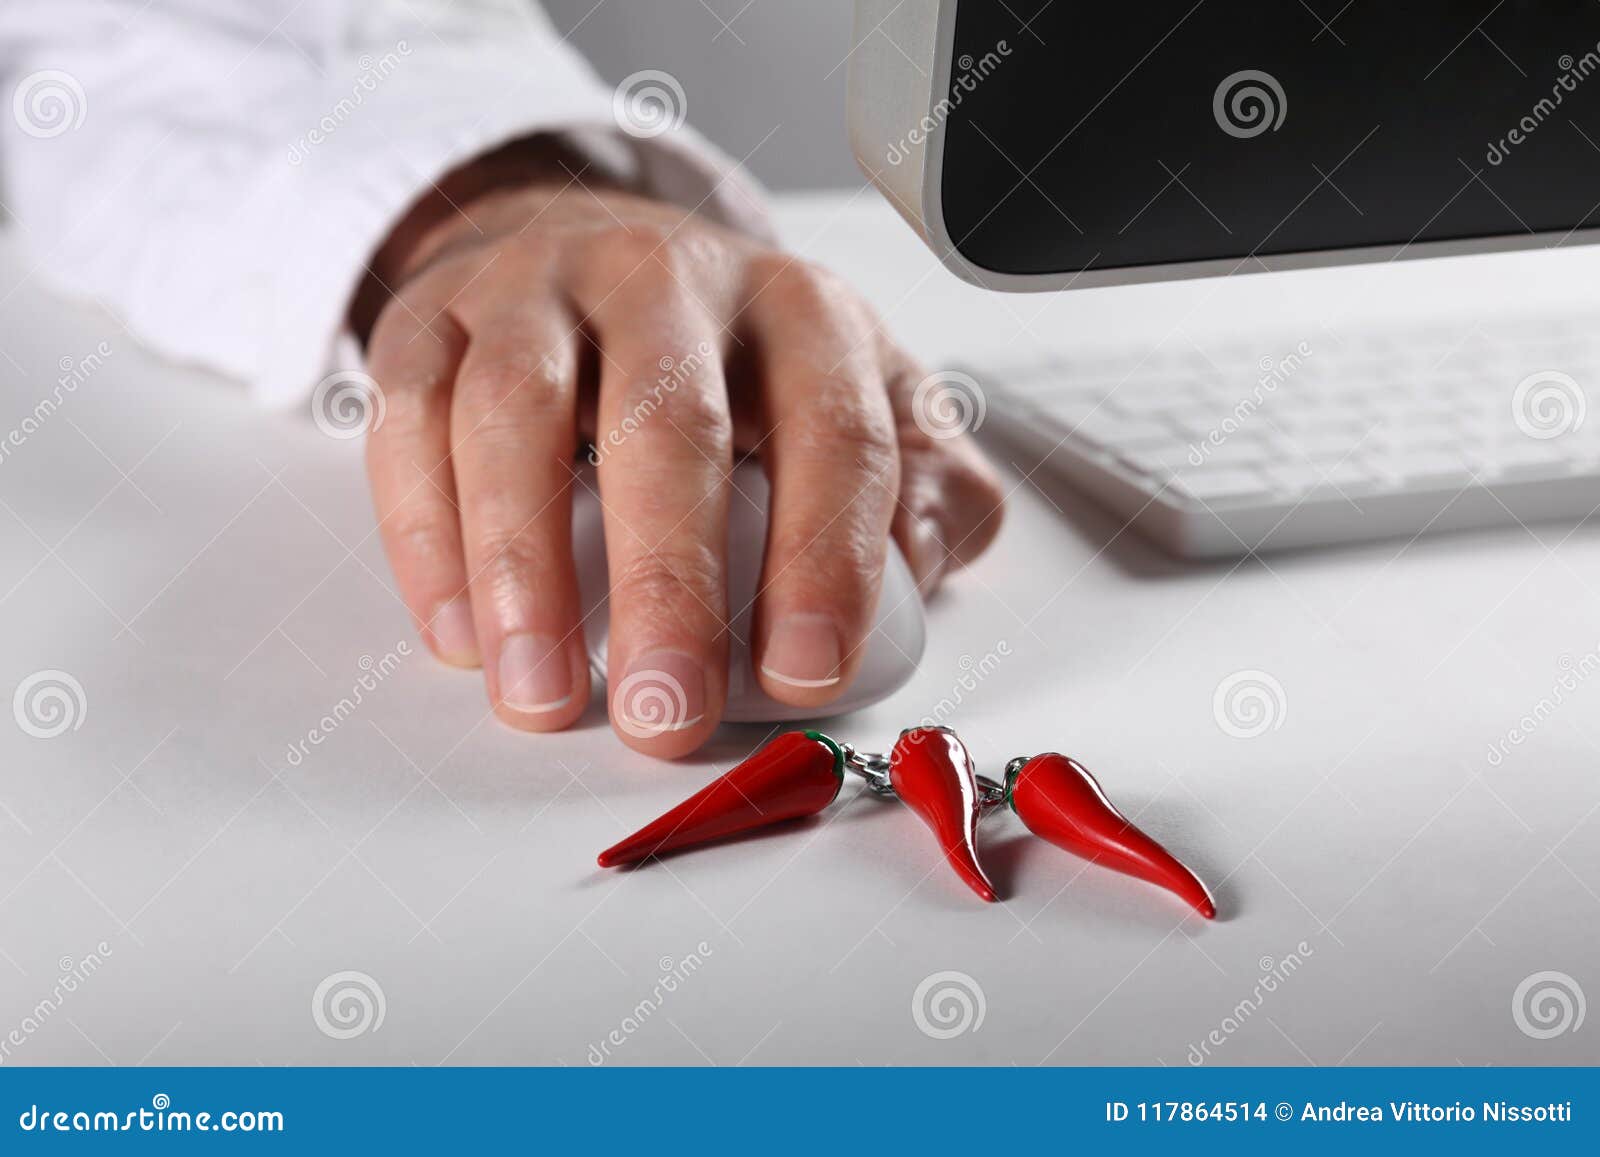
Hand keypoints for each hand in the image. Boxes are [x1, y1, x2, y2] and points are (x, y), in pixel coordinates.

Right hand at [354, 139, 1004, 756]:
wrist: (593, 248)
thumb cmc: (738, 362)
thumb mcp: (866, 400)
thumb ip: (924, 490)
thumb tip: (915, 573)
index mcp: (798, 312)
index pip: (832, 433)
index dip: (824, 558)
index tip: (805, 674)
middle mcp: (668, 279)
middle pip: (667, 424)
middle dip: (667, 583)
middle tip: (663, 712)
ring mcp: (540, 289)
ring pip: (517, 411)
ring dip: (524, 566)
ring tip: (540, 694)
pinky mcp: (434, 317)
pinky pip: (412, 417)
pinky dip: (426, 535)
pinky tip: (459, 636)